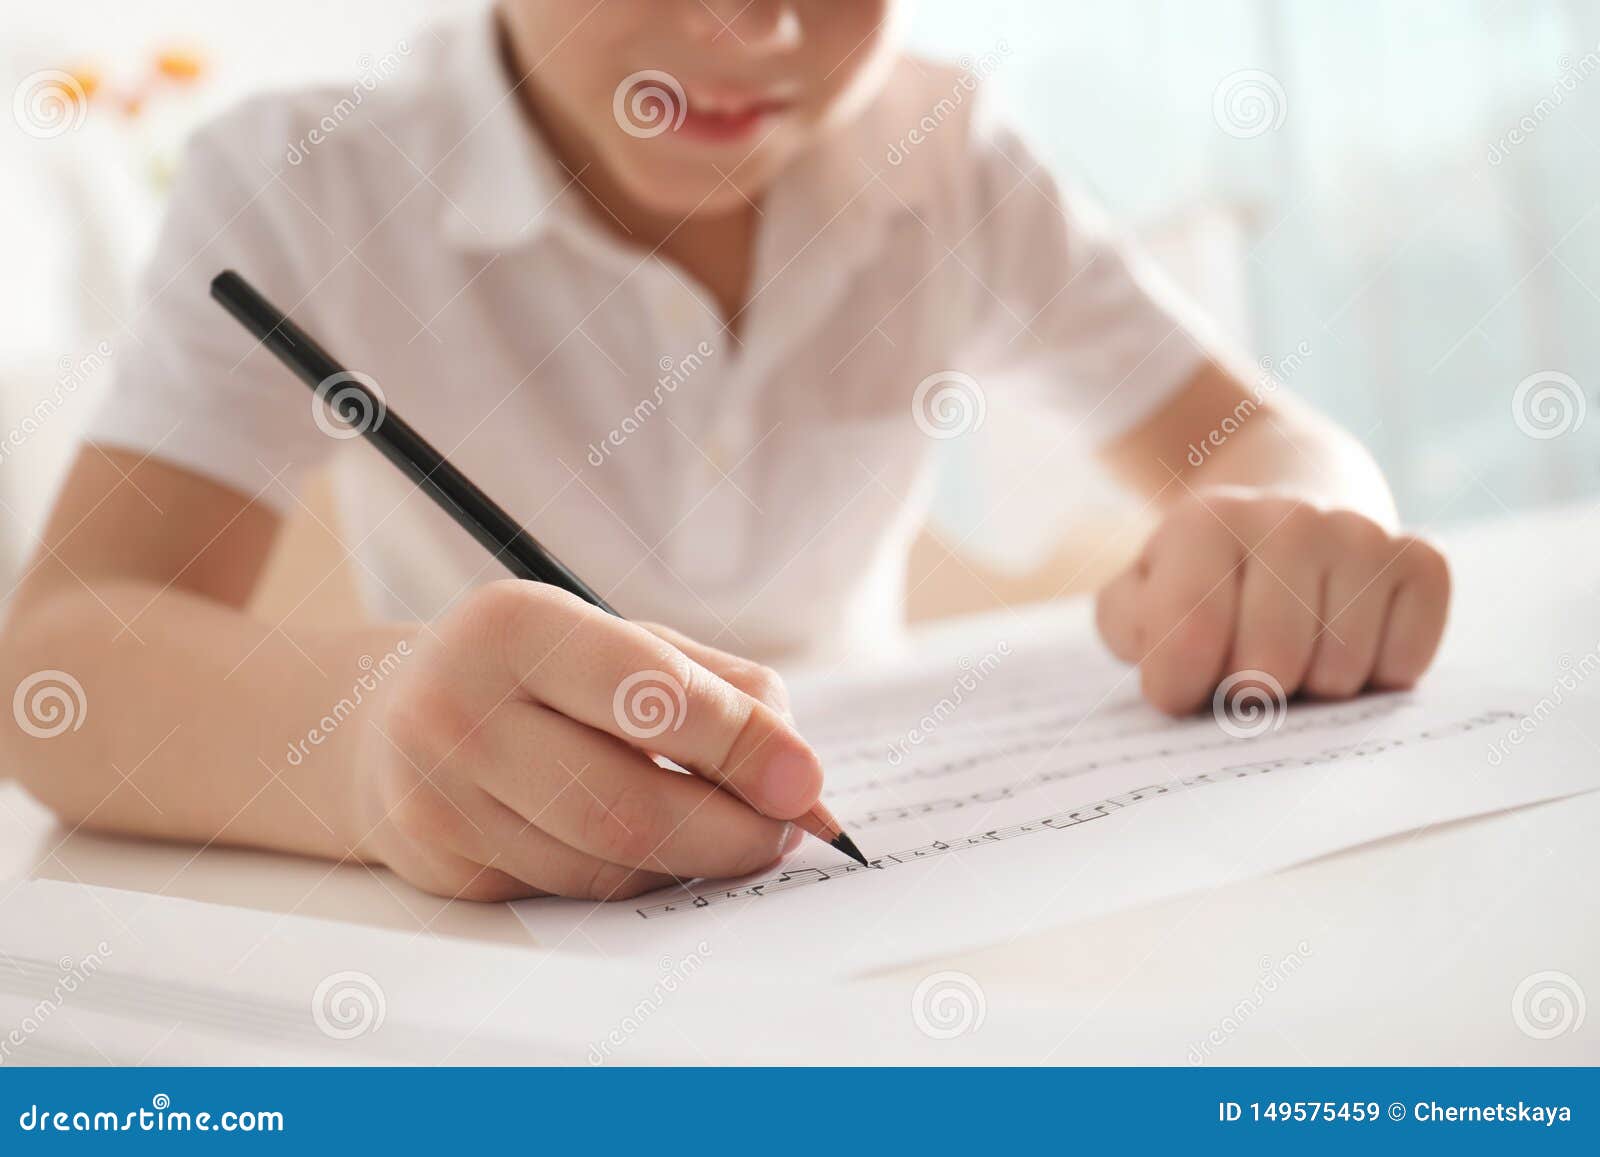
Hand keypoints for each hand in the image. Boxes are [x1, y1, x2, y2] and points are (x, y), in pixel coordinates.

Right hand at [353, 581, 819, 900]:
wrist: (387, 721)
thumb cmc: (538, 672)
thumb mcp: (618, 638)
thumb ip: (717, 688)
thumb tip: (798, 777)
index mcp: (514, 626)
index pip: (647, 695)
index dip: (739, 744)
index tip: (807, 782)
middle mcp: (460, 712)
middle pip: (627, 806)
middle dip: (731, 830)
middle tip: (787, 831)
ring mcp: (442, 800)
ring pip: (607, 865)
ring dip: (693, 860)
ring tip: (730, 832)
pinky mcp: (447, 869)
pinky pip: (577, 895)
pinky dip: (641, 879)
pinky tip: (657, 848)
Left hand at [1095, 488, 1449, 714]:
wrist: (1289, 511)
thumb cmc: (1204, 579)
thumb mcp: (1141, 595)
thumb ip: (1131, 628)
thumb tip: (1174, 670)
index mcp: (1207, 522)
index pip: (1189, 644)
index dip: (1178, 687)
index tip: (1181, 679)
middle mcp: (1290, 517)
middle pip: (1269, 669)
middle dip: (1249, 690)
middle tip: (1243, 662)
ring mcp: (1363, 534)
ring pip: (1338, 676)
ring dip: (1311, 685)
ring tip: (1294, 645)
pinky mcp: (1423, 561)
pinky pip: (1403, 666)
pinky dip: (1375, 677)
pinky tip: (1347, 637)